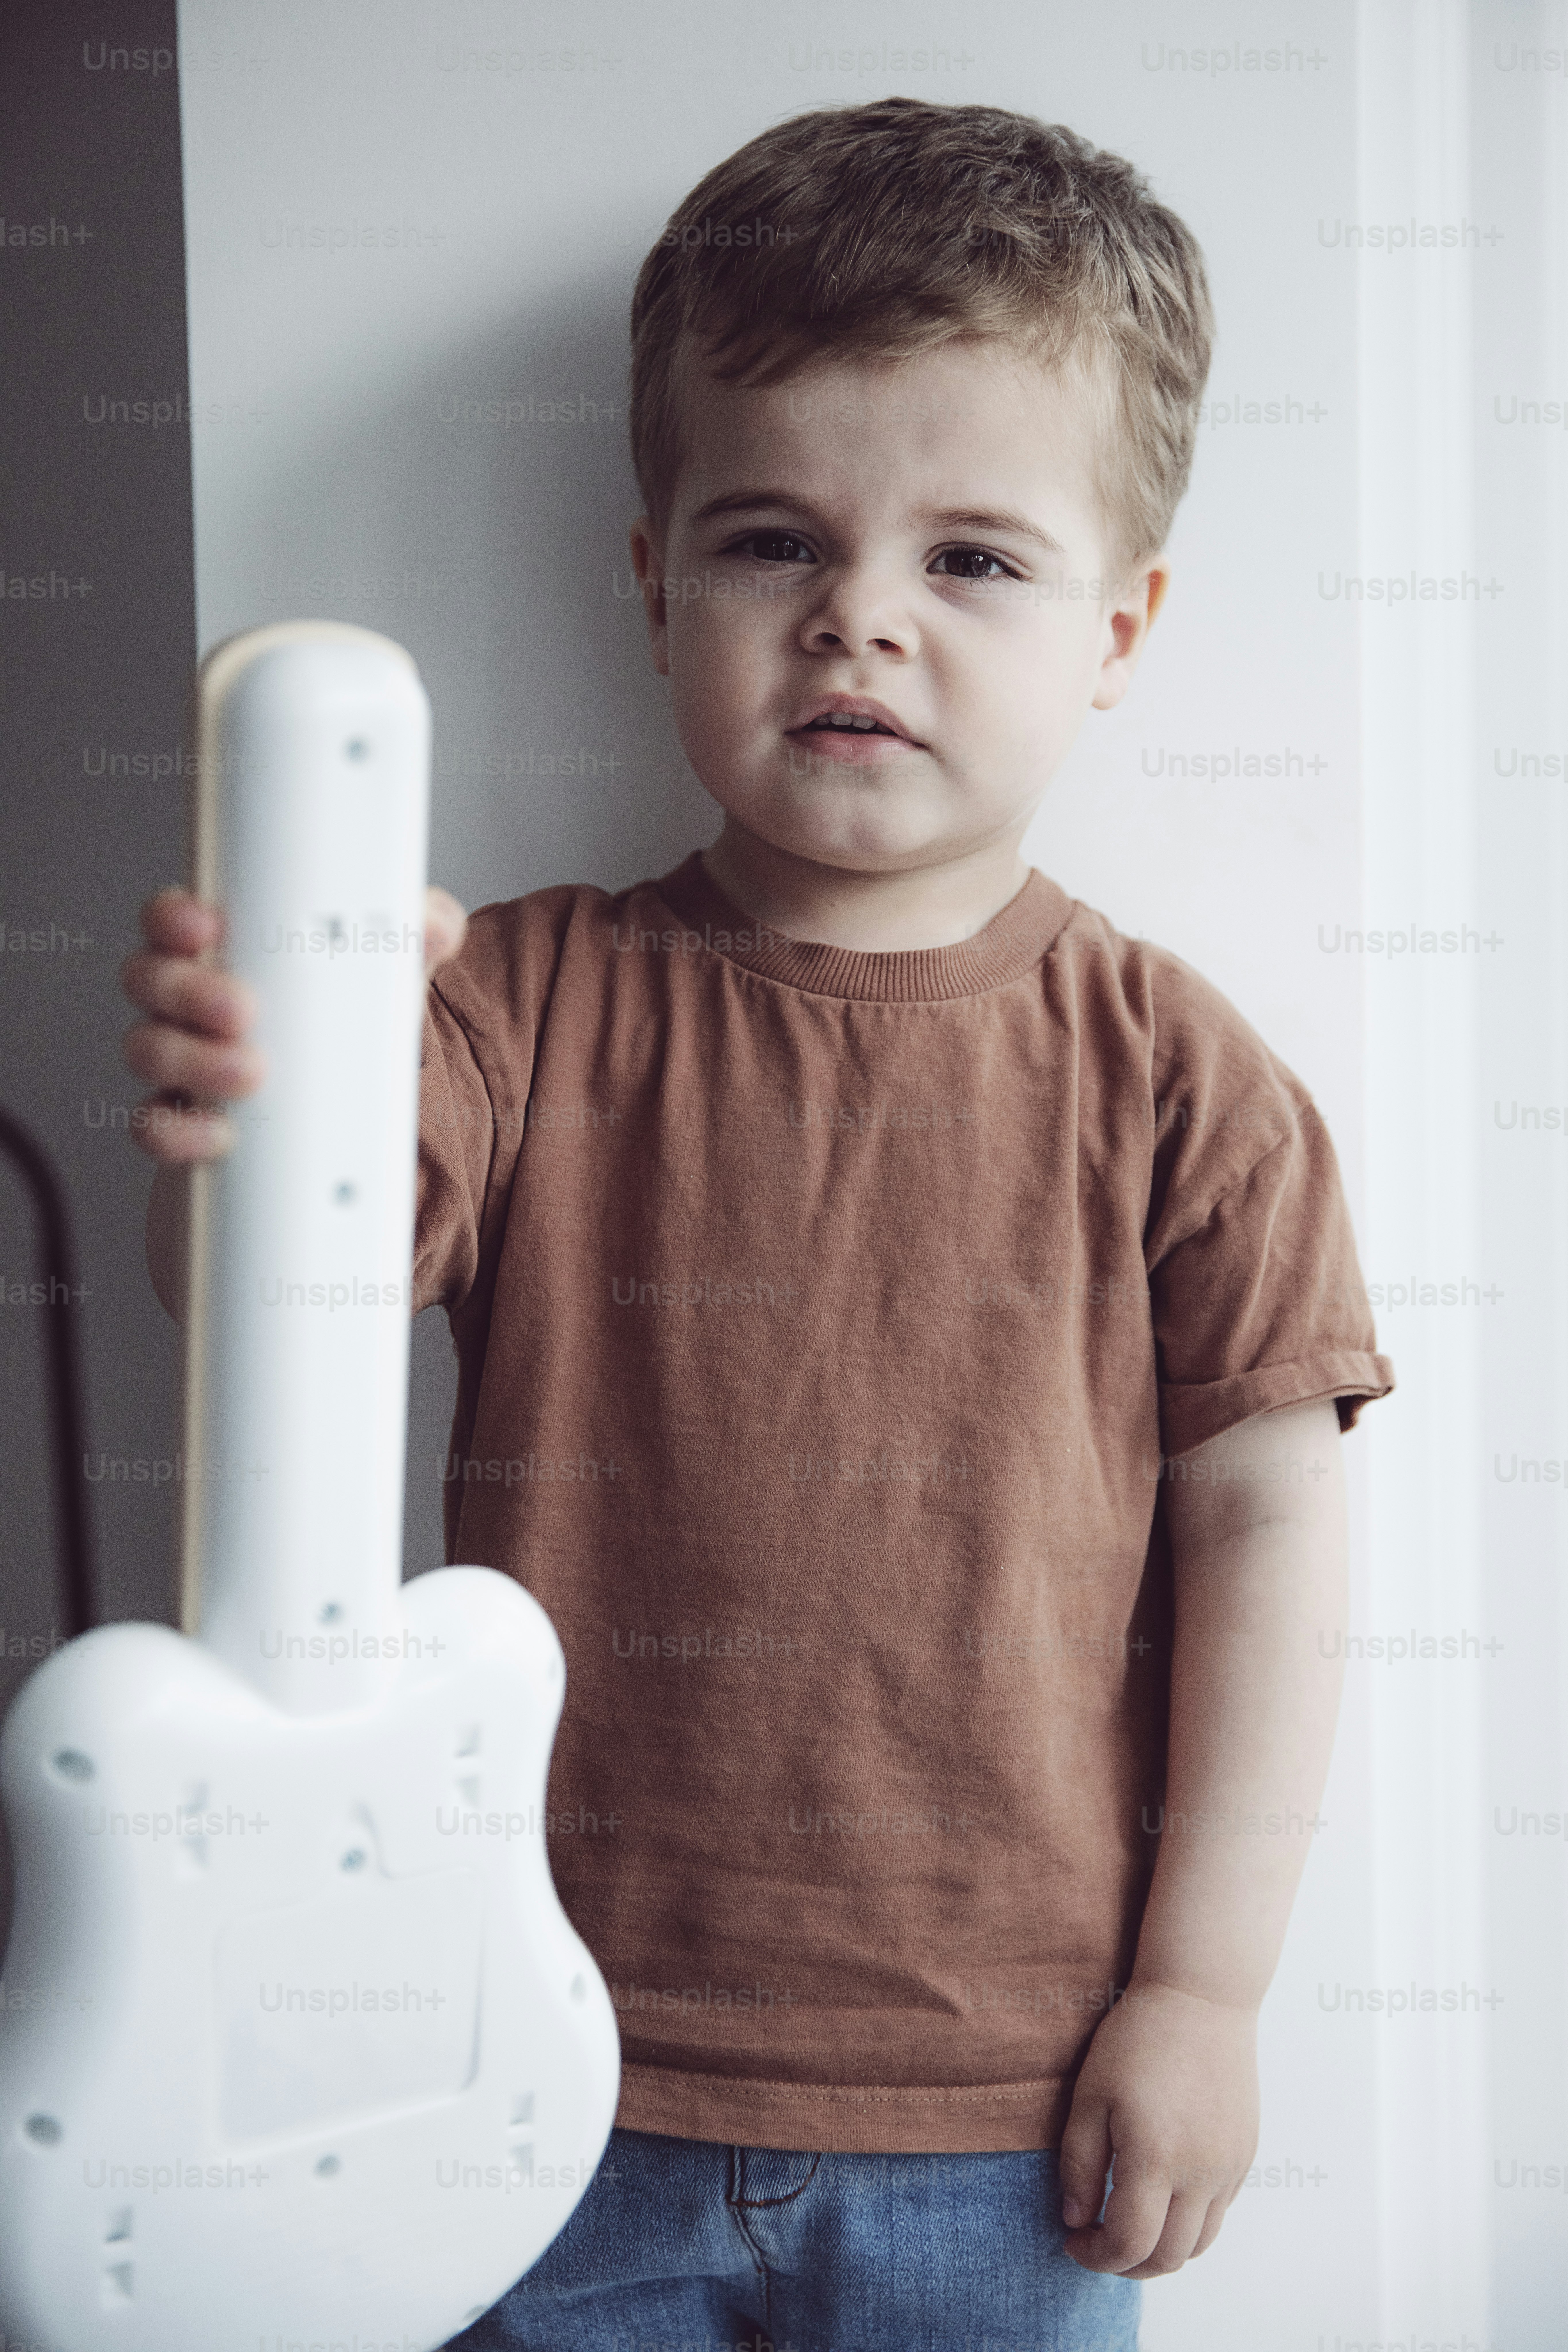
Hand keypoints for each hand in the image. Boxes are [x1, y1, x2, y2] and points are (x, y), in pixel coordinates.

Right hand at [120, 882, 468, 1163]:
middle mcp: (189, 1003)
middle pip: (149, 978)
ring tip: (251, 1074)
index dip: (174, 916)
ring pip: (146, 1049)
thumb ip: (415, 940)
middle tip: (244, 1009)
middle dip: (188, 990)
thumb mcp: (387, 978)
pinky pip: (154, 1126)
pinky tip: (219, 1135)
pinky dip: (177, 1131)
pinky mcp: (185, 1124)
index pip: (174, 919)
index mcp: (227, 952)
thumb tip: (436, 925)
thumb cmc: (345, 1028)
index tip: (206, 924)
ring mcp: (182, 1063)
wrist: (348, 1124)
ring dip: (191, 1059)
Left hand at [1057, 1979, 1258, 2276]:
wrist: (1201, 1999)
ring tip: (1128, 2227)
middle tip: (1097, 2242)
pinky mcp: (1243, 2156)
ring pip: (1199, 2245)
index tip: (1072, 2239)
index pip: (1129, 2244)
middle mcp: (1201, 2174)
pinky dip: (1188, 2225)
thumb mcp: (1090, 2095)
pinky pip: (1218, 2214)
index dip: (1095, 2256)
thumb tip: (1077, 2219)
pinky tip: (1162, 2197)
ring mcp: (1228, 2168)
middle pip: (1167, 2258)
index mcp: (1156, 2159)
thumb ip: (1080, 2164)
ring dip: (1160, 2251)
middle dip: (1126, 2264)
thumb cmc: (1139, 2039)